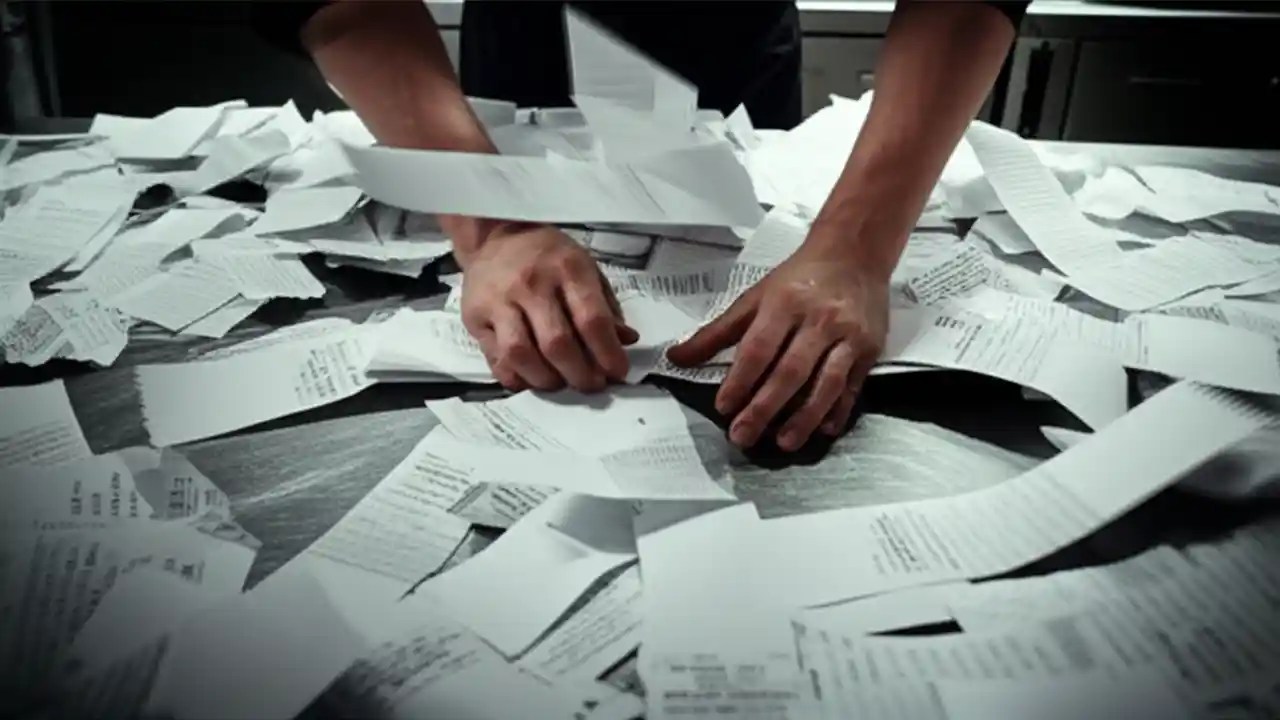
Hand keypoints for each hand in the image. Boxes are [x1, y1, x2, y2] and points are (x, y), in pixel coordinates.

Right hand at [459, 223, 637, 391]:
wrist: (496, 236)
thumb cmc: (549, 256)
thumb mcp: (586, 269)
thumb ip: (606, 307)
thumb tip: (626, 341)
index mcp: (567, 269)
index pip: (591, 320)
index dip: (607, 353)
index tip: (617, 372)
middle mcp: (532, 284)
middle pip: (557, 343)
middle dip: (579, 374)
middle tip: (590, 384)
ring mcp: (499, 301)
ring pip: (521, 354)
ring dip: (546, 380)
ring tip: (560, 383)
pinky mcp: (475, 317)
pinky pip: (496, 359)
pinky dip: (516, 378)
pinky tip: (531, 377)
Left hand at [666, 241, 888, 450]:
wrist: (854, 253)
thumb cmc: (798, 278)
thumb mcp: (755, 297)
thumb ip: (717, 332)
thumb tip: (676, 358)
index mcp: (784, 304)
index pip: (759, 348)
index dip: (740, 379)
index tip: (724, 407)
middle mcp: (818, 320)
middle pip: (790, 371)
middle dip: (765, 407)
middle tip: (743, 436)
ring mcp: (847, 336)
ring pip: (826, 383)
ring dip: (804, 417)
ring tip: (783, 442)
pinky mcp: (869, 349)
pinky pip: (853, 385)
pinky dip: (839, 410)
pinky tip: (824, 430)